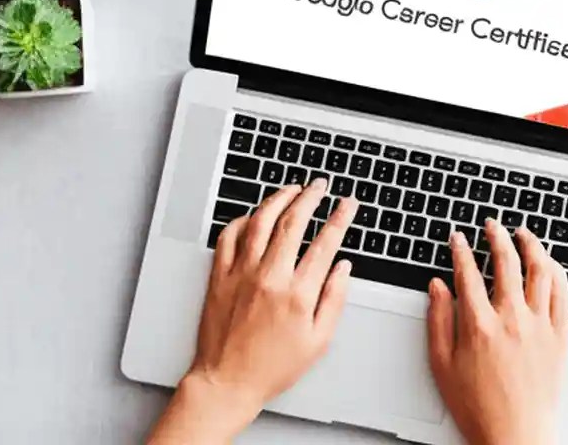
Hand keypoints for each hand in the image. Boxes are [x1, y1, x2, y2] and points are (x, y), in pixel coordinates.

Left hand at [148, 181, 355, 443]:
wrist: (226, 382)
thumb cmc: (271, 368)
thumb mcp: (318, 341)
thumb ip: (334, 300)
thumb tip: (343, 269)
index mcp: (298, 294)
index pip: (325, 243)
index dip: (340, 218)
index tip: (347, 204)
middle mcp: (269, 277)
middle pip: (293, 222)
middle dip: (310, 197)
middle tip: (320, 186)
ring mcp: (241, 274)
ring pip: (260, 221)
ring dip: (278, 199)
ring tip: (291, 189)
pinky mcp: (219, 277)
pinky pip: (229, 236)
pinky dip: (242, 220)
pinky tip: (254, 215)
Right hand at [428, 221, 567, 444]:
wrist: (515, 434)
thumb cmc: (478, 406)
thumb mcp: (442, 365)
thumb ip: (438, 321)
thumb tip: (437, 287)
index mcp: (479, 326)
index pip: (467, 272)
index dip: (460, 249)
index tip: (457, 238)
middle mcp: (512, 319)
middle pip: (506, 261)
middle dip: (496, 235)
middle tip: (491, 225)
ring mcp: (539, 325)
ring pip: (540, 270)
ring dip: (531, 244)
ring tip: (523, 233)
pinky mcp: (559, 335)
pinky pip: (562, 293)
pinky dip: (556, 271)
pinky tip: (549, 262)